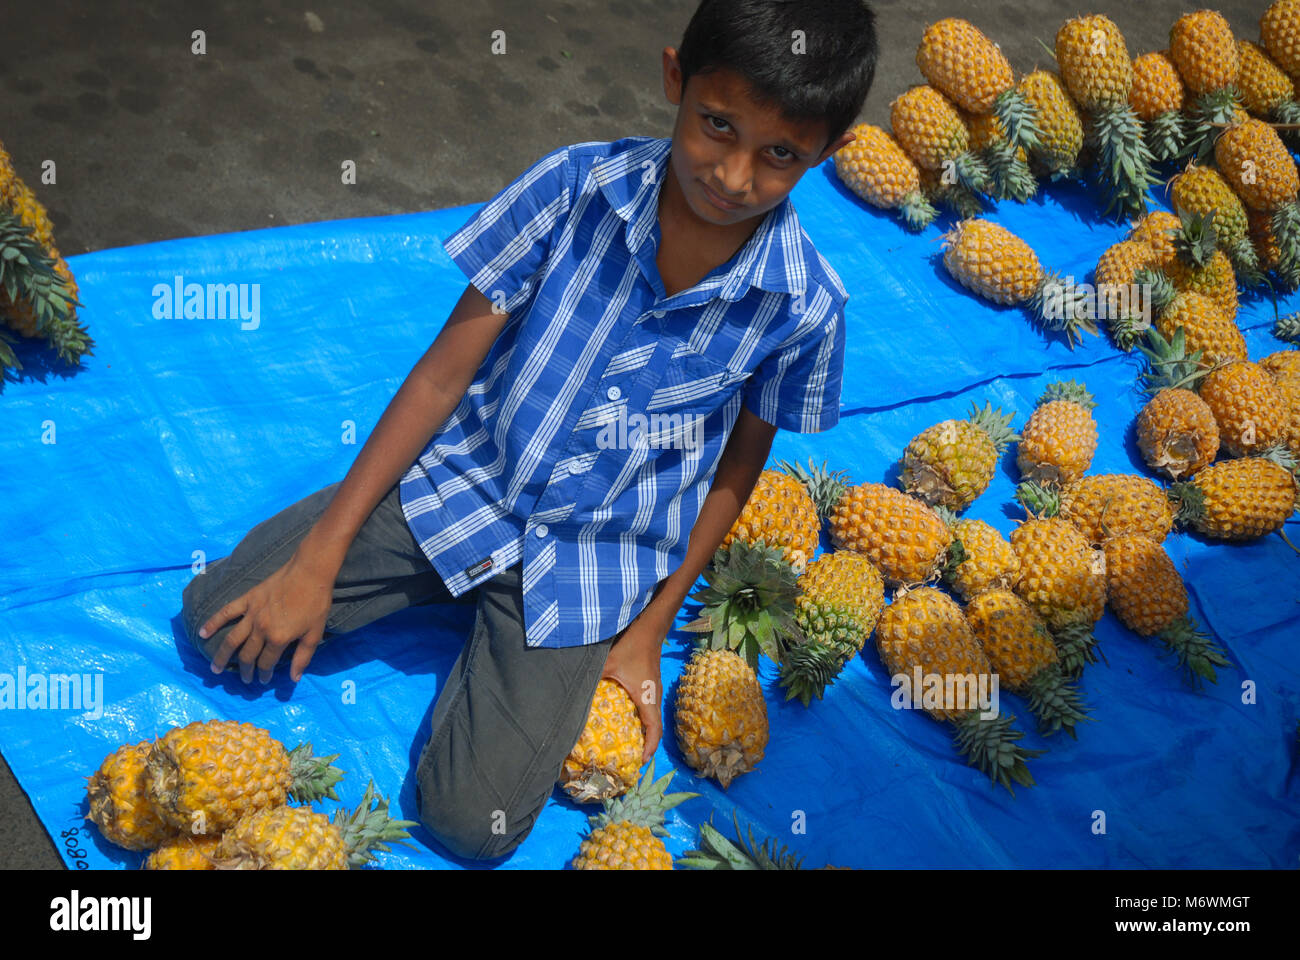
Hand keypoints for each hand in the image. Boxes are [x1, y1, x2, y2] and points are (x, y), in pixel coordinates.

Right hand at [198, 551, 335, 683]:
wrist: (310, 572)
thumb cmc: (316, 603)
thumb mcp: (314, 634)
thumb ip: (303, 657)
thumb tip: (294, 679)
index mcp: (278, 639)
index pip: (266, 663)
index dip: (264, 674)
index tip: (263, 681)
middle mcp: (261, 629)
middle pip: (247, 655)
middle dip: (245, 670)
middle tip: (244, 680)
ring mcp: (252, 613)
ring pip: (232, 639)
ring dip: (222, 656)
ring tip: (215, 669)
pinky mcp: (248, 599)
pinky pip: (226, 612)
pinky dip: (213, 623)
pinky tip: (202, 633)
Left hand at [601, 614, 666, 763]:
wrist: (650, 626)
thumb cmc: (632, 645)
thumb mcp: (607, 663)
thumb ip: (591, 679)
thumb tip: (573, 694)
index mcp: (646, 697)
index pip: (653, 730)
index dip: (649, 749)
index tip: (640, 762)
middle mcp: (654, 696)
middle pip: (654, 727)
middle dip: (645, 744)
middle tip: (630, 757)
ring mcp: (654, 689)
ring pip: (652, 717)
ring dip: (644, 731)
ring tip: (628, 742)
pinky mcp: (651, 682)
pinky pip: (649, 707)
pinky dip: (642, 718)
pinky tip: (626, 718)